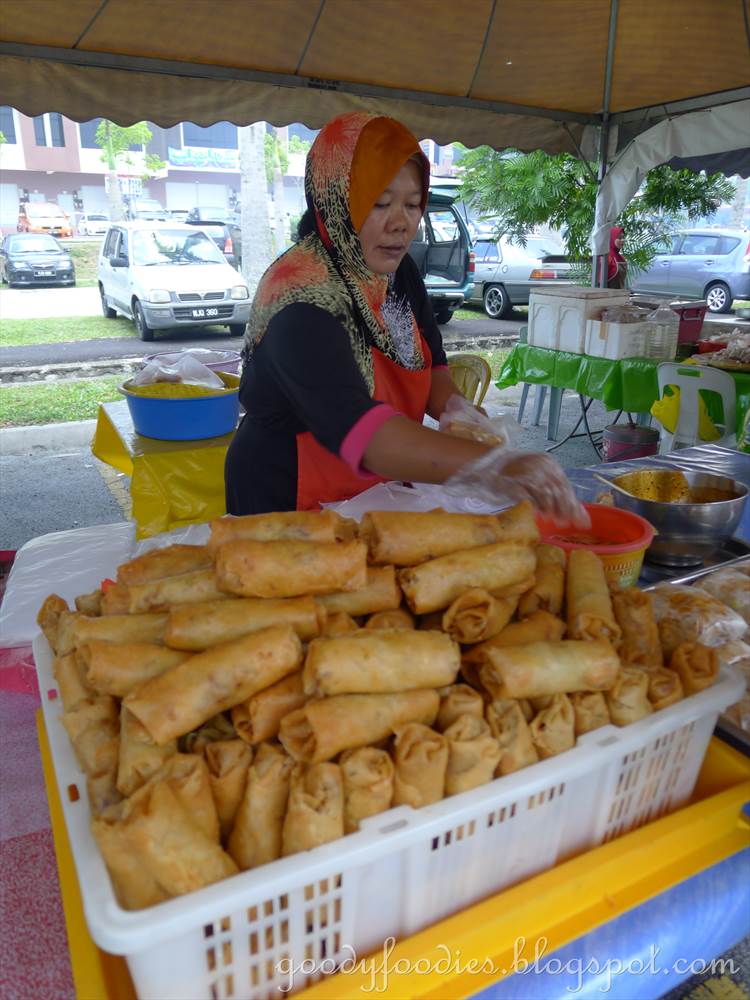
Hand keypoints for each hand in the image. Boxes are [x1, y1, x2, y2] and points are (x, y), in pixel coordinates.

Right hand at [443, 447, 589, 526]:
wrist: (484, 467)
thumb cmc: (514, 476)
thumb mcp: (538, 482)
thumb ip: (558, 497)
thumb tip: (583, 519)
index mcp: (548, 462)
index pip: (565, 485)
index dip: (573, 504)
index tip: (580, 521)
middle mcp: (539, 465)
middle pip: (557, 489)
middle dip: (564, 508)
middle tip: (563, 523)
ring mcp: (524, 472)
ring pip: (544, 492)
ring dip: (549, 508)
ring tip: (550, 518)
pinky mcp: (511, 482)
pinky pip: (525, 495)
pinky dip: (532, 505)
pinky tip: (536, 513)